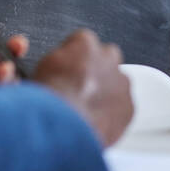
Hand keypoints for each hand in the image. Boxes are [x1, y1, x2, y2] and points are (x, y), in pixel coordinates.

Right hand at [32, 29, 132, 146]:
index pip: (82, 44)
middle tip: (79, 89)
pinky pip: (121, 108)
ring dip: (104, 93)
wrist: (60, 127)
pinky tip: (92, 122)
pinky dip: (110, 114)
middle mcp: (108, 58)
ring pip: (116, 84)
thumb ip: (58, 59)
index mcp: (84, 43)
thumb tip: (60, 64)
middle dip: (95, 71)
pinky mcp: (128, 106)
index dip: (73, 61)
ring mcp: (121, 83)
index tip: (69, 72)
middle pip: (105, 59)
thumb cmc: (47, 100)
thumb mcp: (40, 67)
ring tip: (84, 109)